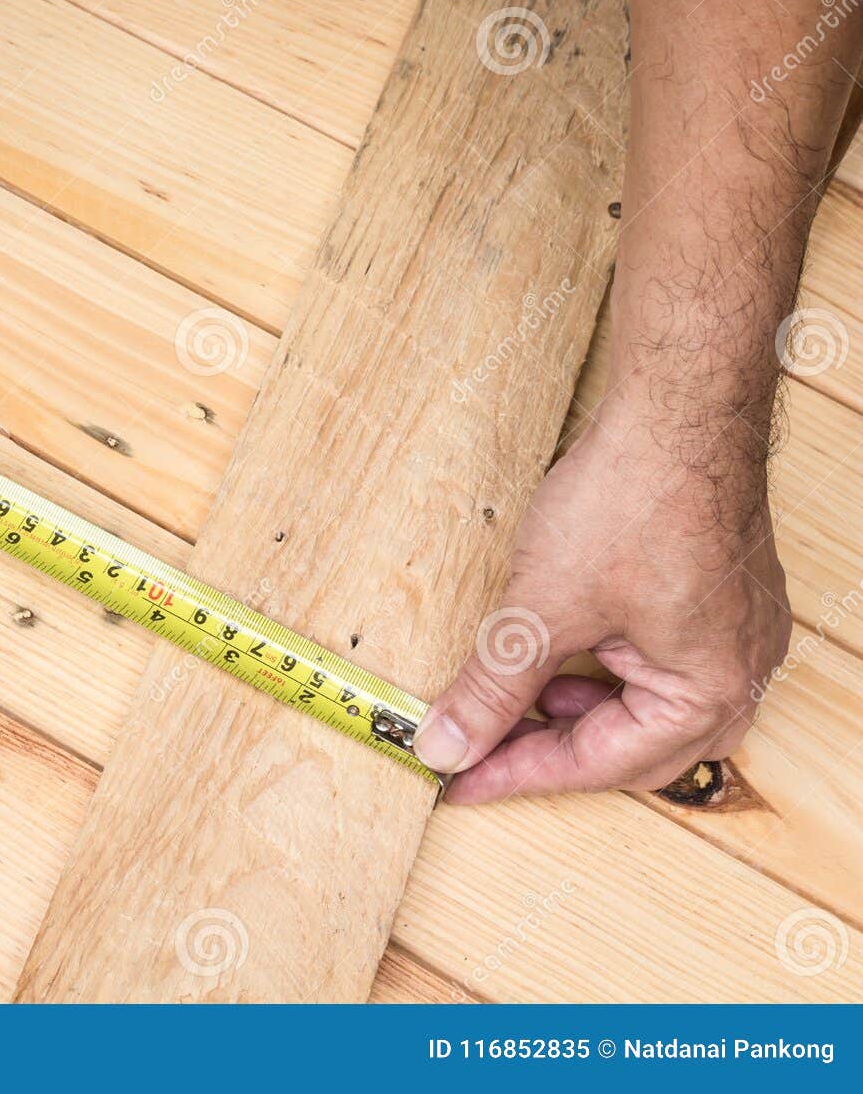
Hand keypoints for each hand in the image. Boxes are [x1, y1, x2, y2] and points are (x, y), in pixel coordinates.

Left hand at [415, 385, 792, 802]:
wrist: (677, 404)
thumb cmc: (633, 498)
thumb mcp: (542, 608)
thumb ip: (491, 687)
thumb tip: (445, 743)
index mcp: (709, 691)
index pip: (598, 765)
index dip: (516, 775)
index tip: (456, 781)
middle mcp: (740, 671)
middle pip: (633, 751)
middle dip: (552, 753)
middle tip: (476, 751)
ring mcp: (736, 632)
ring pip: (647, 709)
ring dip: (577, 714)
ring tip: (511, 705)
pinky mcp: (719, 596)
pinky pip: (660, 664)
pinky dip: (603, 674)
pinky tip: (558, 658)